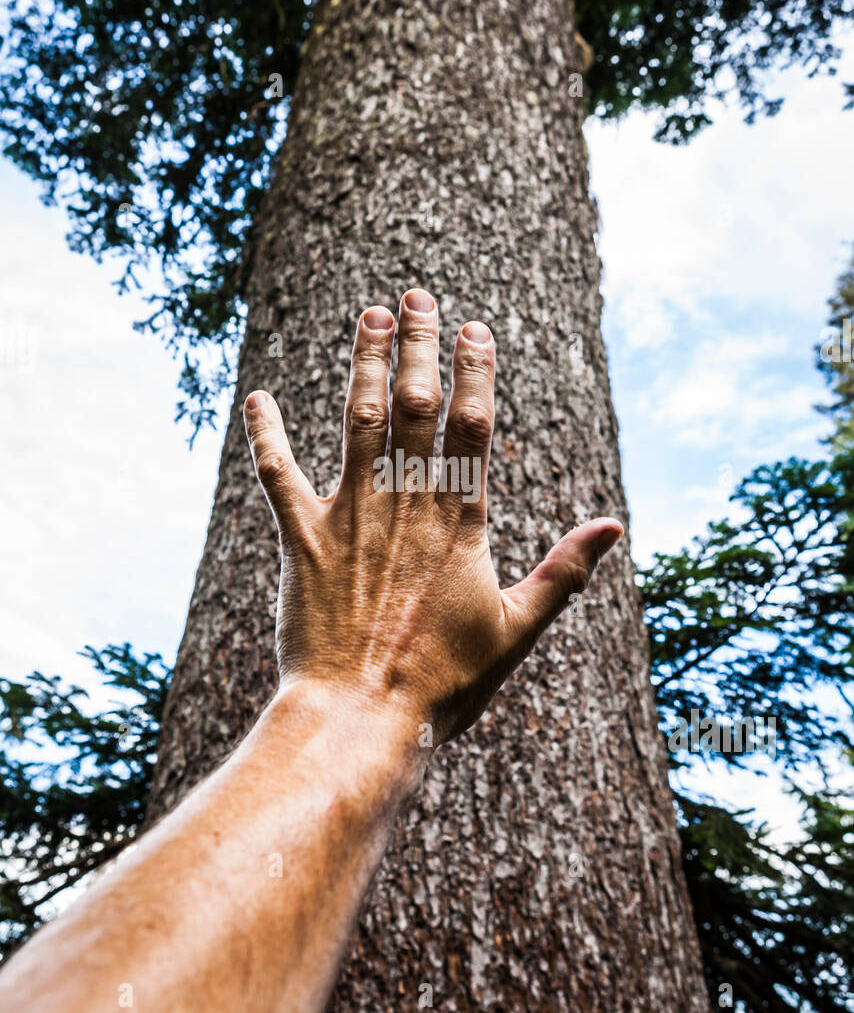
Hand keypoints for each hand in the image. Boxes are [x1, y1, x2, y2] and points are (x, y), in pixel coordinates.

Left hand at [243, 289, 622, 751]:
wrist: (360, 718)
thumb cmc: (444, 685)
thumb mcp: (516, 631)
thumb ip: (564, 573)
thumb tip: (615, 525)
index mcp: (460, 522)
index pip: (472, 426)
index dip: (473, 372)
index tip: (474, 328)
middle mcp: (406, 505)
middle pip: (415, 406)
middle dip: (417, 345)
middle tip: (415, 295)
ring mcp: (351, 517)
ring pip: (359, 422)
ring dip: (364, 365)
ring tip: (370, 317)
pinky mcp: (302, 541)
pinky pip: (279, 476)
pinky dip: (267, 436)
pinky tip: (257, 398)